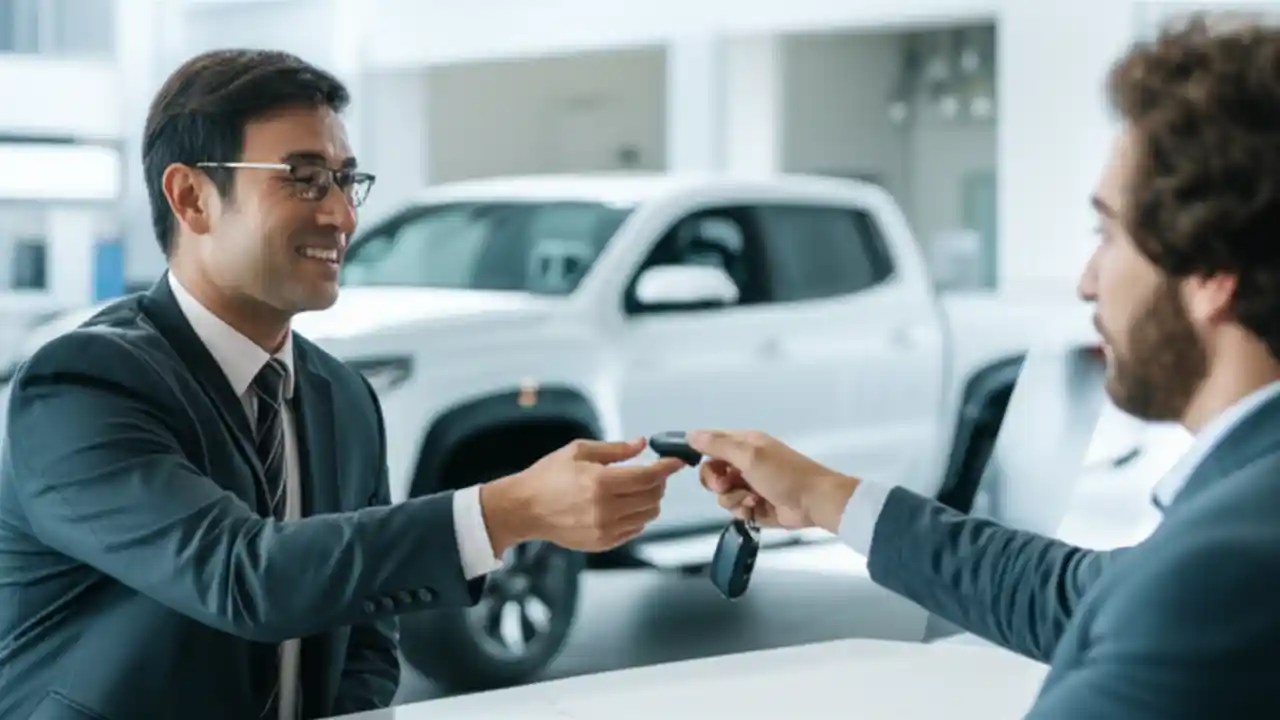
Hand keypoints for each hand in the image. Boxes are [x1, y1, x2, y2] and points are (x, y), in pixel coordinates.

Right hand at [481, 438, 684, 553]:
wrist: (524, 509)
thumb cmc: (548, 476)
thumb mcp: (579, 451)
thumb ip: (615, 449)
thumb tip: (641, 444)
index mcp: (601, 482)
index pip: (648, 476)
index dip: (667, 467)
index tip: (676, 461)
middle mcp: (606, 509)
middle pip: (653, 497)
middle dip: (658, 482)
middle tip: (651, 472)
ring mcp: (605, 529)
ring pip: (648, 515)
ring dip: (650, 500)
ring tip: (637, 489)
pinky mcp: (602, 542)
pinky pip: (635, 529)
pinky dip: (638, 516)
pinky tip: (625, 505)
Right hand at [686, 430, 859, 532]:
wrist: (814, 502)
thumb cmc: (784, 473)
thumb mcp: (749, 454)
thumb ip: (718, 445)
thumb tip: (691, 434)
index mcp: (744, 444)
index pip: (712, 444)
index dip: (702, 454)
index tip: (697, 463)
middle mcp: (745, 463)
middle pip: (712, 473)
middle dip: (716, 482)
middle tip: (727, 484)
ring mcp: (749, 486)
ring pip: (722, 495)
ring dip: (733, 499)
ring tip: (751, 499)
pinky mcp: (754, 507)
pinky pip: (735, 510)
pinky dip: (743, 510)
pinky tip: (756, 508)